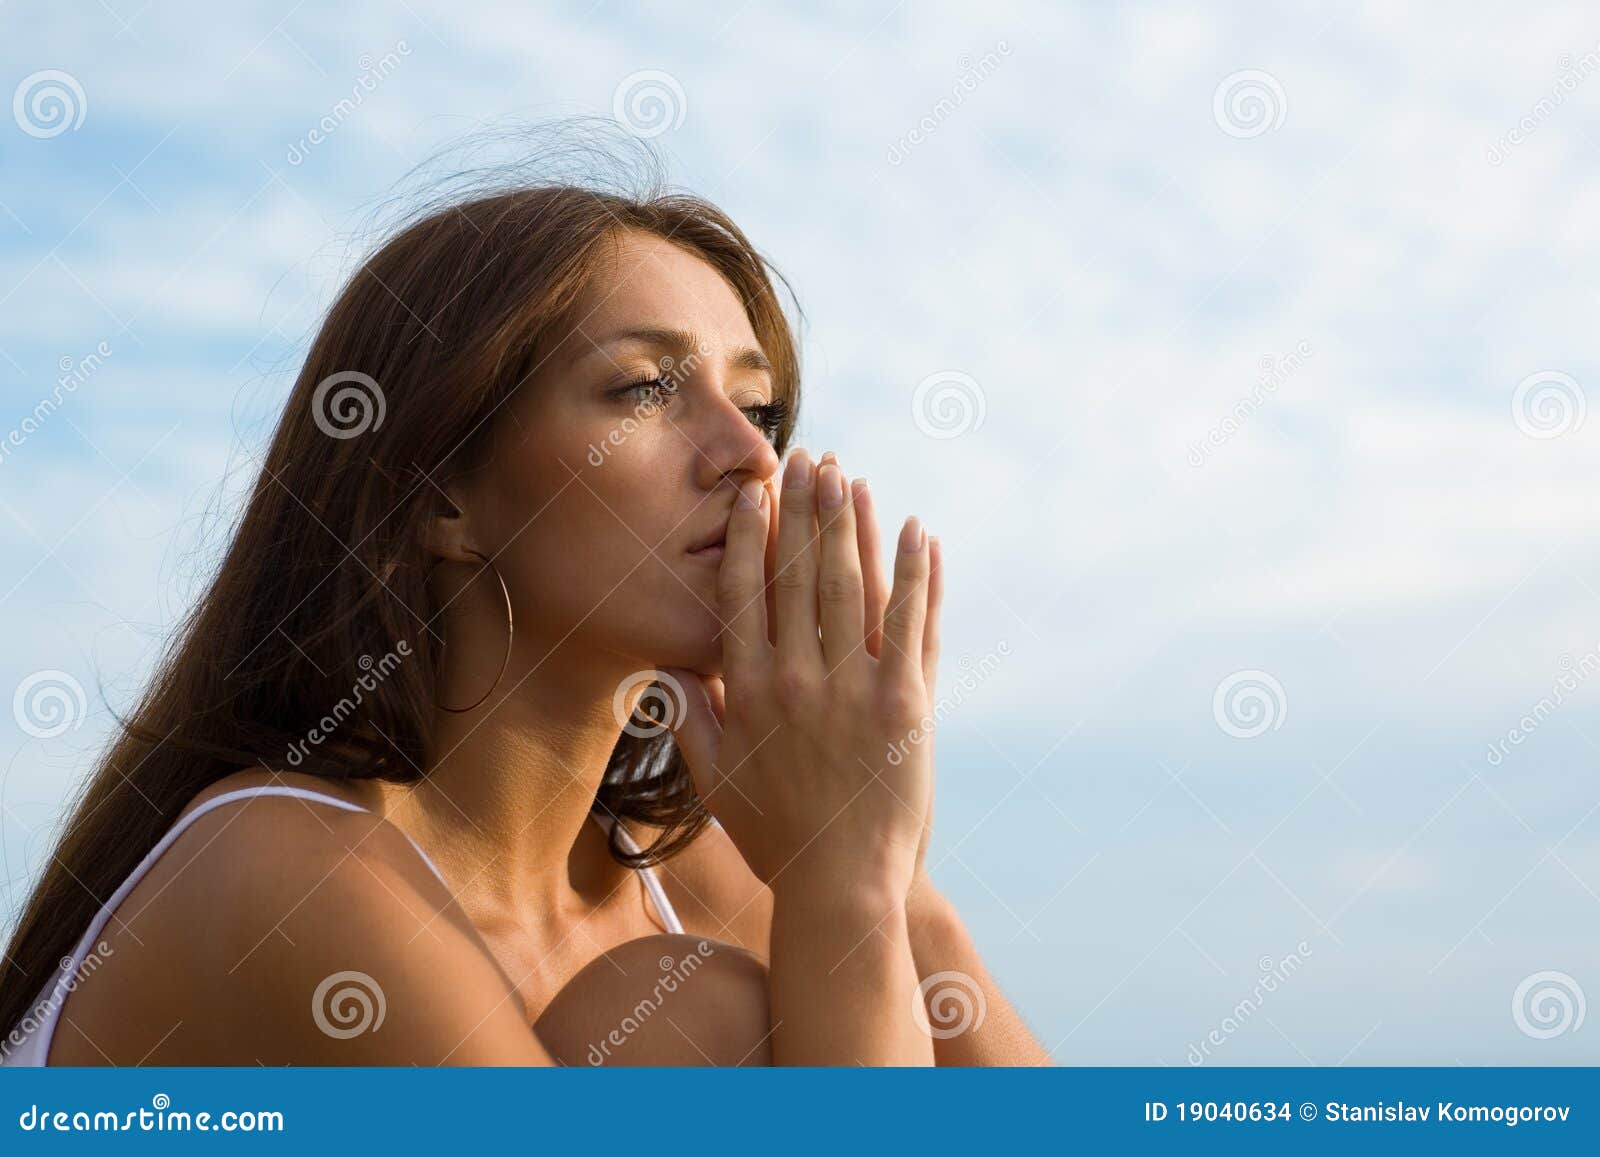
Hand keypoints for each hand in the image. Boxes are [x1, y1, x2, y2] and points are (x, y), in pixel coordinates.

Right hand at [663, 448, 940, 901]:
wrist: (842, 885)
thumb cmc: (776, 837)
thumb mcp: (713, 782)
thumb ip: (687, 719)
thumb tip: (659, 670)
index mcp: (748, 689)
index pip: (744, 591)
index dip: (749, 533)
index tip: (752, 490)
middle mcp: (796, 678)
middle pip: (798, 573)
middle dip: (802, 508)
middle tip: (807, 458)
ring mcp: (853, 689)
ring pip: (851, 585)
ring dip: (851, 524)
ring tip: (850, 476)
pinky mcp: (904, 704)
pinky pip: (911, 622)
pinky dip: (918, 572)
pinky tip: (919, 530)